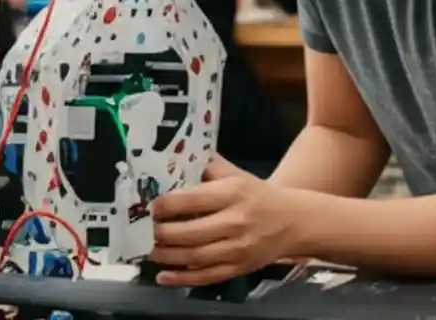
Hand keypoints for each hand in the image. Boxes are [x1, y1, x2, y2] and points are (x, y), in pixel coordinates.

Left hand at [149, 155, 298, 286]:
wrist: (293, 222)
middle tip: (142, 231)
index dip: (167, 205)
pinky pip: (206, 276)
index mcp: (233, 194)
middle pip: (190, 231)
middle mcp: (235, 221)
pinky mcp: (238, 268)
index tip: (149, 206)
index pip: (194, 199)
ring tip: (149, 250)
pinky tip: (163, 276)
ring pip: (195, 256)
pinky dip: (182, 278)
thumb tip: (175, 156)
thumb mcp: (237, 175)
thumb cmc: (258, 196)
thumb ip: (208, 166)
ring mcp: (237, 248)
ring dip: (167, 255)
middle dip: (161, 233)